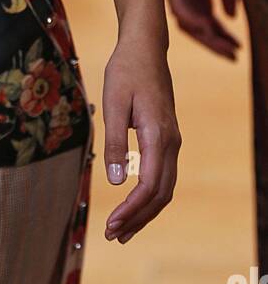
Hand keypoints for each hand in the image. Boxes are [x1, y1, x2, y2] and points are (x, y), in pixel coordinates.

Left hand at [102, 32, 180, 244]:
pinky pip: (163, 176)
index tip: (111, 225)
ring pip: (164, 188)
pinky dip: (150, 196)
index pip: (149, 185)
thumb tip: (116, 181)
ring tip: (122, 230)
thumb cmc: (126, 71)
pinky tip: (134, 205)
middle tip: (113, 236)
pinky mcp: (166, 139)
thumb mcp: (113, 102)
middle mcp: (171, 142)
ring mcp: (172, 141)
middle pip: (160, 194)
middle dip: (138, 218)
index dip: (131, 209)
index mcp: (157, 135)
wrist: (145, 48)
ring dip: (144, 212)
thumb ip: (115, 141)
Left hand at [164, 0, 239, 59]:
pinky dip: (192, 18)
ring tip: (224, 45)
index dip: (221, 36)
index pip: (206, 20)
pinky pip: (178, 4)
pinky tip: (208, 26)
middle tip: (233, 55)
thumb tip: (230, 16)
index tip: (238, 49)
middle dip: (214, 42)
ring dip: (205, 35)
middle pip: (196, 25)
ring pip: (185, 20)